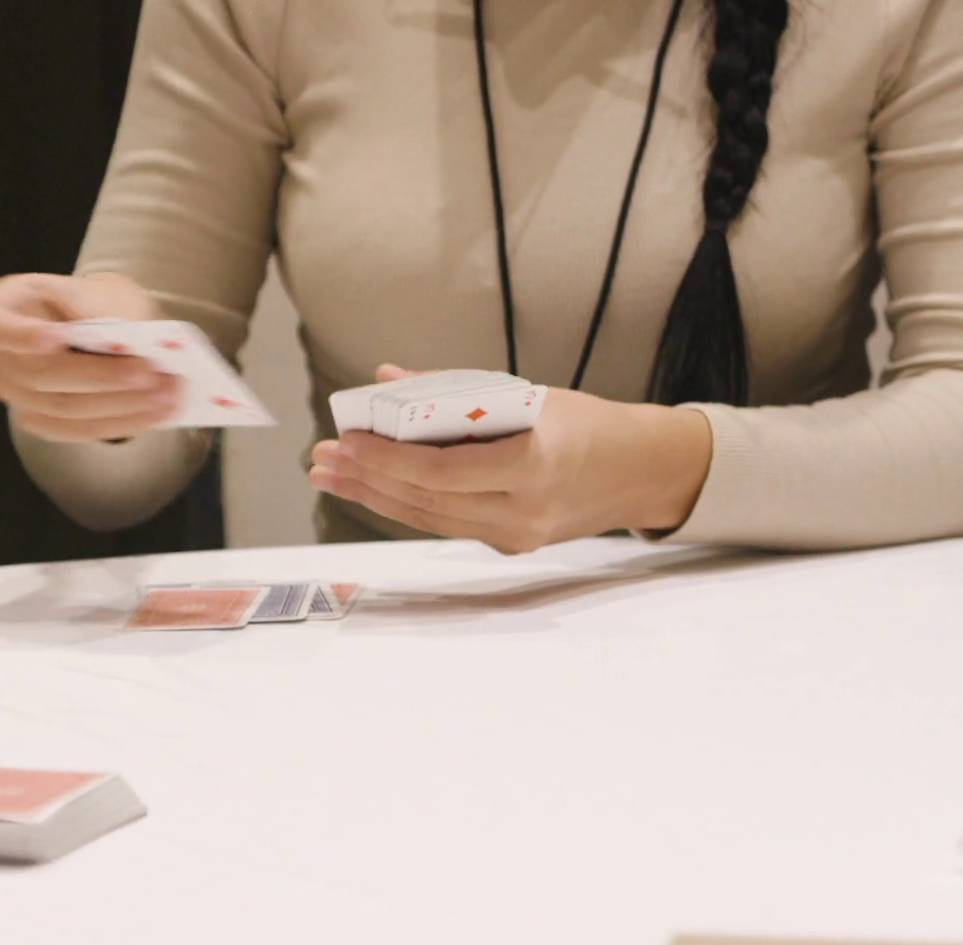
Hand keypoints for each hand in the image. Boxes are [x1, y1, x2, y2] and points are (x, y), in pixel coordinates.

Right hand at [0, 272, 178, 442]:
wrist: (94, 323)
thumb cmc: (86, 302)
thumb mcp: (86, 290)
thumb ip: (92, 309)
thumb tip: (119, 342)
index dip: (23, 335)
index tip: (58, 336)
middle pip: (40, 375)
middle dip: (101, 377)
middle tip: (151, 373)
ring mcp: (15, 395)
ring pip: (64, 409)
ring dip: (121, 405)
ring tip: (167, 395)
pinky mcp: (41, 421)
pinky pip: (76, 430)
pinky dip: (119, 423)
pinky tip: (154, 415)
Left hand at [307, 365, 712, 553]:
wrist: (640, 472)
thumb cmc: (587, 424)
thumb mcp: (527, 394)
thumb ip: (454, 391)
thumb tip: (388, 380)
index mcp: (533, 467)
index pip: (441, 472)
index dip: (387, 459)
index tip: (347, 438)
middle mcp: (523, 512)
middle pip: (425, 501)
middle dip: (367, 479)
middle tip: (321, 459)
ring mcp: (517, 537)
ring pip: (429, 519)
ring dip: (375, 497)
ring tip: (332, 476)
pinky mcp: (511, 545)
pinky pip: (447, 524)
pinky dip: (408, 504)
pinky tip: (375, 488)